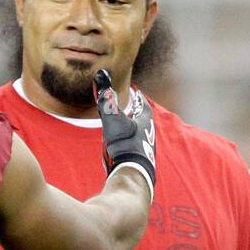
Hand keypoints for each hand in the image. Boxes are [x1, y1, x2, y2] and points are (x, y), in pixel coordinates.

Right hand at [93, 69, 156, 197]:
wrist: (132, 174)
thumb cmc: (125, 144)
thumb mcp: (112, 119)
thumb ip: (105, 98)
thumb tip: (101, 75)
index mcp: (145, 119)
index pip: (142, 102)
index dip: (136, 96)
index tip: (134, 92)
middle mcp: (149, 132)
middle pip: (143, 118)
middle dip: (136, 112)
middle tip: (131, 108)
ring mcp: (146, 148)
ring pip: (140, 133)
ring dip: (133, 129)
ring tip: (125, 128)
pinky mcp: (141, 161)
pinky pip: (135, 147)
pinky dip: (130, 143)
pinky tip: (123, 149)